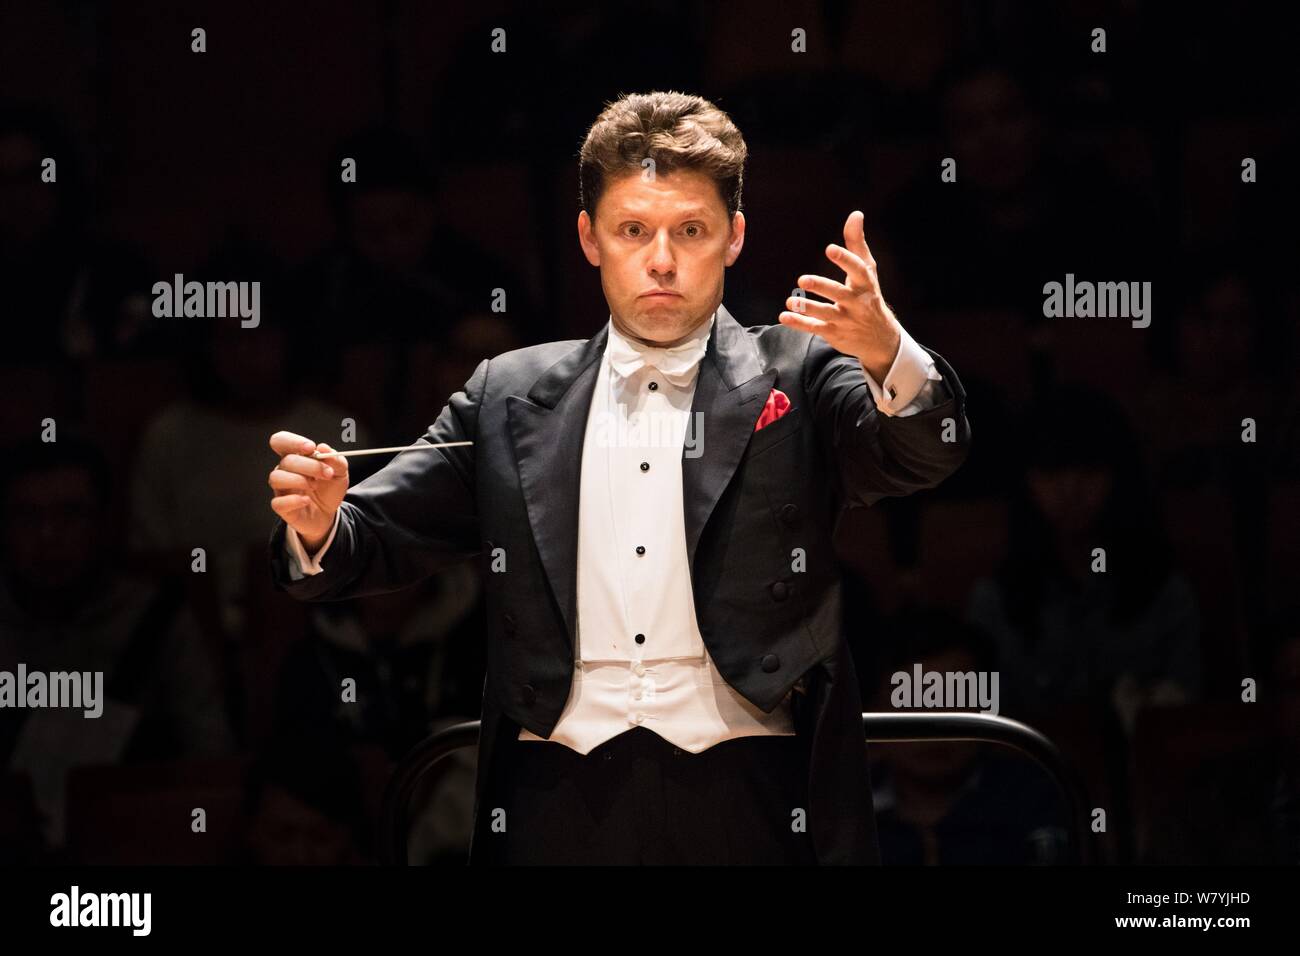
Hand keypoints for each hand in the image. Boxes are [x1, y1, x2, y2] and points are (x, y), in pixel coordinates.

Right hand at [268, 431, 348, 549]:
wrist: (329, 514)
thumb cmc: (329, 489)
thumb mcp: (340, 473)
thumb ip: (336, 460)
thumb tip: (323, 447)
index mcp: (296, 457)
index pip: (281, 441)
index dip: (292, 441)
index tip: (311, 448)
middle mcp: (285, 470)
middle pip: (286, 461)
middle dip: (310, 466)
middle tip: (327, 473)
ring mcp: (281, 489)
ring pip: (276, 478)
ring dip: (299, 480)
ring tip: (315, 486)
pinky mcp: (281, 507)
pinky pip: (278, 502)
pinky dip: (294, 501)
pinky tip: (306, 501)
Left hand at [778, 209, 901, 381]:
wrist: (880, 337)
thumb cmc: (869, 295)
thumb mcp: (867, 270)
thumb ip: (857, 243)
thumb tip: (855, 214)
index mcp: (865, 283)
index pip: (857, 270)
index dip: (844, 259)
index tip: (830, 249)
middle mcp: (857, 302)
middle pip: (839, 294)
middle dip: (821, 287)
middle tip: (802, 280)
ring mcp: (845, 320)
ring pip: (826, 314)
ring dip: (807, 308)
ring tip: (790, 302)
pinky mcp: (834, 333)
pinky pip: (815, 329)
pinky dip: (800, 324)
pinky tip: (784, 317)